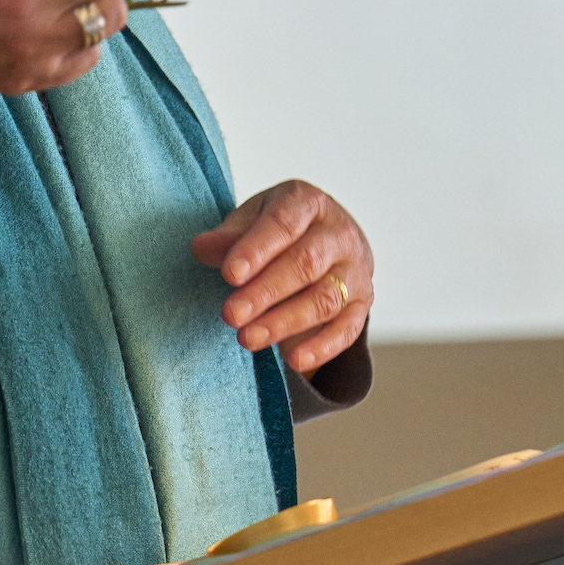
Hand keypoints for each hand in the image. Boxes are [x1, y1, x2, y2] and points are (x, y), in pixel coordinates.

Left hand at [191, 180, 374, 375]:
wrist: (330, 241)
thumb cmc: (280, 230)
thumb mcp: (252, 221)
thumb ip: (229, 236)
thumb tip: (201, 248)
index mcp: (307, 202)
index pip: (283, 223)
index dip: (256, 249)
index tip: (230, 274)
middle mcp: (338, 232)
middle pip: (305, 263)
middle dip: (265, 292)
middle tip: (231, 315)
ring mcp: (355, 269)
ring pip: (325, 299)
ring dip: (284, 322)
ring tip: (247, 339)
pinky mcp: (362, 302)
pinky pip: (348, 329)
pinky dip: (322, 348)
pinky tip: (293, 362)